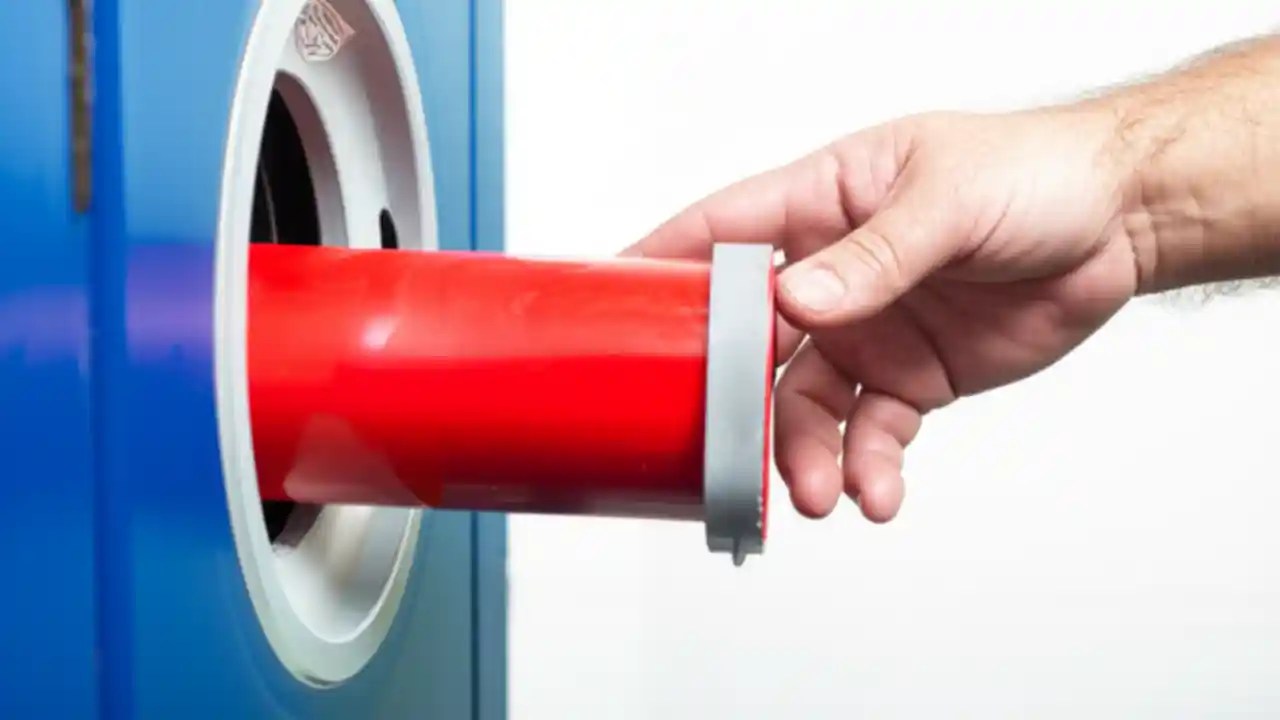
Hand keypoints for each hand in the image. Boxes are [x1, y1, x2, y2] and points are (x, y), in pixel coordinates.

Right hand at [624, 108, 1139, 522]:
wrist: (1118, 224)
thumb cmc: (1033, 173)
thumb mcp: (950, 199)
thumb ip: (875, 256)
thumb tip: (799, 299)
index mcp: (823, 203)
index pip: (719, 233)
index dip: (659, 268)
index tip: (611, 312)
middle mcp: (830, 273)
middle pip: (748, 343)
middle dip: (732, 401)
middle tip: (724, 450)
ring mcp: (866, 330)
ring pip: (803, 405)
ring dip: (802, 454)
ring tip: (821, 493)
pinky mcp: (909, 378)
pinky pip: (870, 433)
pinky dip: (868, 467)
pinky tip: (876, 492)